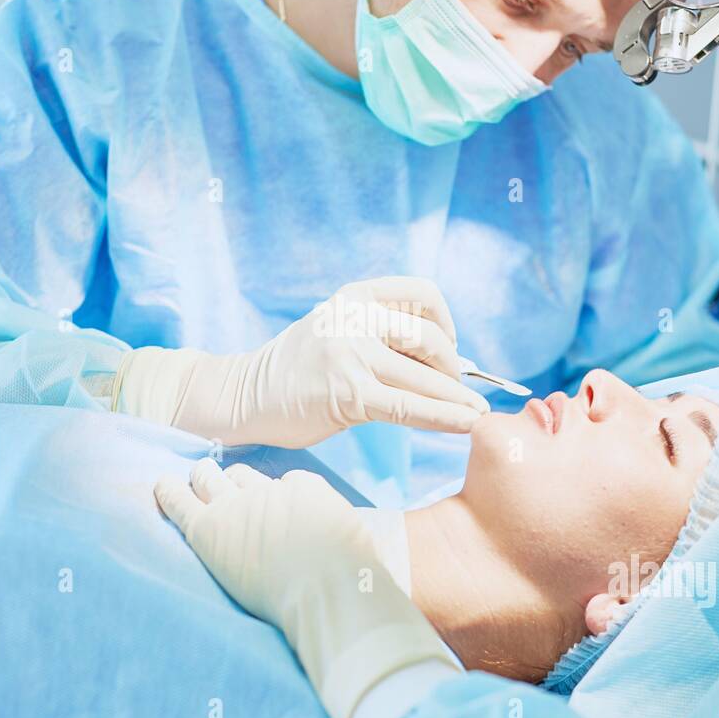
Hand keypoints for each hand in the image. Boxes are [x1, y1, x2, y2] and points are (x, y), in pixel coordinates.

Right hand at [115, 276, 488, 447]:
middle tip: (456, 392)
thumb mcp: (337, 331)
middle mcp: (353, 317)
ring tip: (475, 415)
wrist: (243, 395)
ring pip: (425, 377)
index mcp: (354, 295)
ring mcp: (350, 354)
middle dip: (453, 370)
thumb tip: (447, 362)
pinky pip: (410, 407)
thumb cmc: (299, 371)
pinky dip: (445, 417)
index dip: (446, 322)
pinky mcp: (349, 394)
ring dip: (458, 400)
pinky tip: (465, 424)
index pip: (422, 293)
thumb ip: (381, 335)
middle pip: (431, 338)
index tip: (448, 350)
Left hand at [154, 459, 456, 717]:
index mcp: (309, 490)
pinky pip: (180, 499)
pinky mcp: (209, 527)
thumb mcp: (366, 552)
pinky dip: (168, 490)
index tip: (278, 507)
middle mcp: (271, 490)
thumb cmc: (353, 581)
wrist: (328, 586)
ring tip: (195, 476)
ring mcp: (238, 505)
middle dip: (238, 480)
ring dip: (203, 477)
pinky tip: (159, 485)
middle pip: (247, 476)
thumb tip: (374, 574)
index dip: (280, 495)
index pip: (289, 483)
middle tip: (228, 482)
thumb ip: (358, 547)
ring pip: (212, 479)